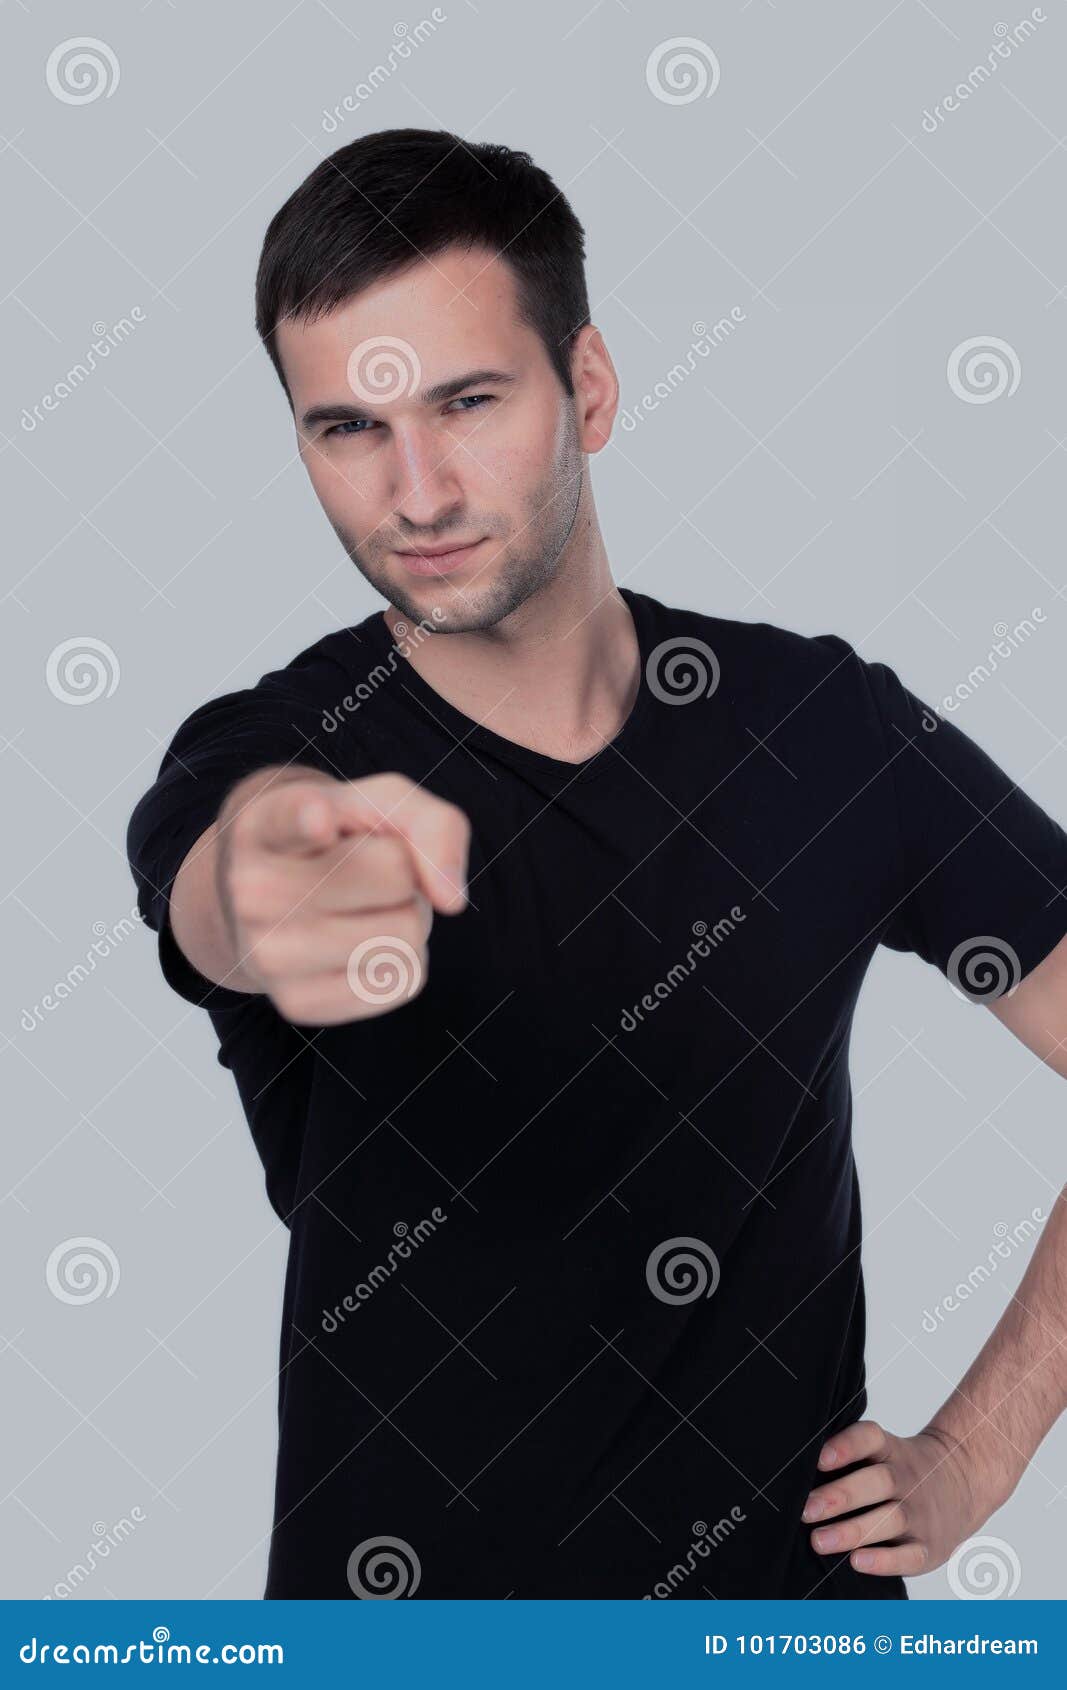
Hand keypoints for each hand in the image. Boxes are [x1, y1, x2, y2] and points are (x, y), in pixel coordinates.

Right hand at [216, 769, 469, 1025]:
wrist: (270, 892)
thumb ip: (431, 824)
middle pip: (396, 877)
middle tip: (366, 871)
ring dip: (407, 919)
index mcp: (269, 823)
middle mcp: (255, 890)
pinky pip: (403, 982)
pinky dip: (401, 960)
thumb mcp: (382, 803)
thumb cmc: (337, 838)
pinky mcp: (298, 1003)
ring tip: (361, 906)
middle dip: (405, 874)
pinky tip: (357, 942)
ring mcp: (269, 954)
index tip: (319, 817)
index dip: (309, 818)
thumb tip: (452, 901)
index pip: (289, 820)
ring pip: (407, 937)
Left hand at [802, 1416, 1005, 1577]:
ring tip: (818, 1540)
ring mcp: (920, 1513)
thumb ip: (848, 1456)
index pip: (870, 1438)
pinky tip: (857, 1561)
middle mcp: (907, 1478)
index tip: (819, 1458)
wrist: (962, 1482)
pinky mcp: (930, 1546)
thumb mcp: (883, 1451)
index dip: (846, 1446)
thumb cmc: (901, 1469)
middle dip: (839, 1496)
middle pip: (877, 1482)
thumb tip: (795, 1470)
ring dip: (852, 1531)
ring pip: (890, 1520)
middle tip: (806, 1510)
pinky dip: (884, 1561)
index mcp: (891, 1450)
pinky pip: (909, 1555)